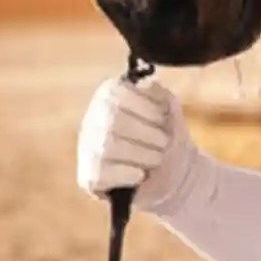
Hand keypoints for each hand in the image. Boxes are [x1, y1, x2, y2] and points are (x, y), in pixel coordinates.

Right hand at [76, 75, 198, 212]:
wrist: (174, 175)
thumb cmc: (166, 137)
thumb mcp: (170, 111)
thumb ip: (160, 94)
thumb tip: (146, 83)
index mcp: (109, 97)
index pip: (116, 93)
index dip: (144, 106)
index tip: (162, 118)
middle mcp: (91, 120)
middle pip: (112, 120)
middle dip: (147, 133)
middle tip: (163, 142)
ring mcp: (86, 149)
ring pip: (108, 146)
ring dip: (143, 154)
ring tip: (156, 158)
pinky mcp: (88, 177)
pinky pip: (104, 173)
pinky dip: (131, 174)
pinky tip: (140, 174)